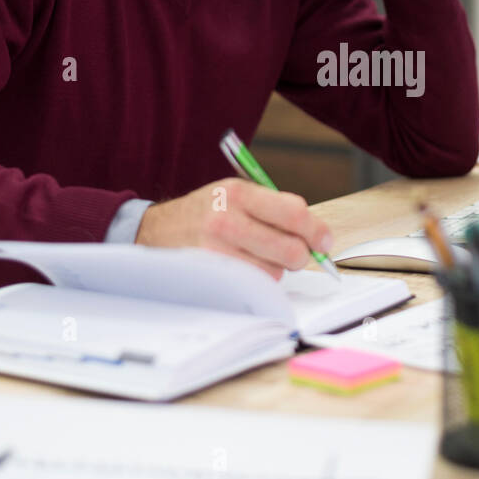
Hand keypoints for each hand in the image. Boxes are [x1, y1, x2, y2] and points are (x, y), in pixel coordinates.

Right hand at [135, 178, 333, 280]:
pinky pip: (253, 285)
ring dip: (274, 269)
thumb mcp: (234, 194)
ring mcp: (216, 250)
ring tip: (255, 256)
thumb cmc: (205, 212)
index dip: (317, 231)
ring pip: (274, 272)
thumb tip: (316, 236)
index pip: (294, 213)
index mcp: (238, 193)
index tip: (324, 241)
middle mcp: (227, 219)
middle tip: (297, 255)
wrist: (154, 230)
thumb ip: (273, 209)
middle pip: (290, 249)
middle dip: (301, 256)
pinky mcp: (210, 275)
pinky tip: (243, 268)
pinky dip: (256, 280)